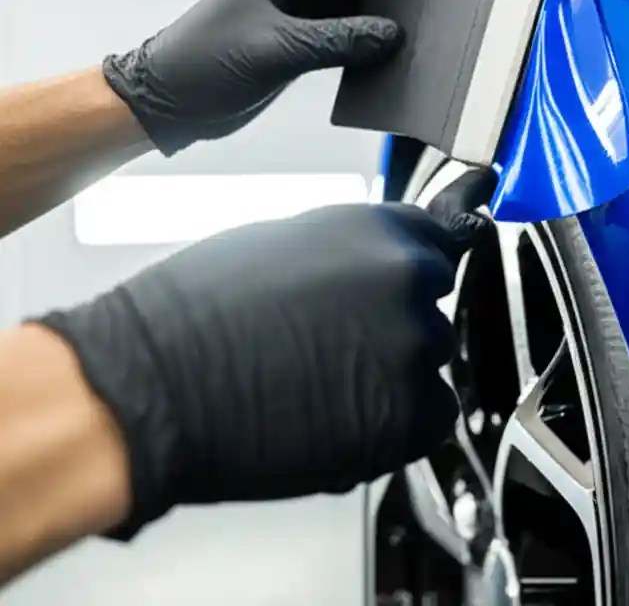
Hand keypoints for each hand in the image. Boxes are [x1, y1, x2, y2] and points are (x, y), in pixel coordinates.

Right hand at [35, 172, 494, 538]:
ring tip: (320, 386)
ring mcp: (414, 347)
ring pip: (429, 364)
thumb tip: (376, 263)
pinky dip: (396, 425)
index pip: (445, 235)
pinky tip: (340, 418)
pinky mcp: (412, 413)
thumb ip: (350, 251)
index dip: (430, 260)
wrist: (154, 387)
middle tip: (333, 349)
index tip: (448, 259)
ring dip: (392, 377)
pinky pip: (429, 417)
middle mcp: (408, 278)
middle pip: (432, 306)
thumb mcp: (279, 244)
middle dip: (394, 327)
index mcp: (377, 228)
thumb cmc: (190, 317)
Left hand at [103, 0, 441, 154]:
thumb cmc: (203, 64)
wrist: (166, 103)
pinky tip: (391, 59)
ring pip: (354, 7)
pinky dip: (368, 46)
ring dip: (385, 17)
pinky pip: (345, 38)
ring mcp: (296, 17)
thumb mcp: (275, 51)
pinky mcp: (298, 47)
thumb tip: (392, 36)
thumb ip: (337, 41)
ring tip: (422, 28)